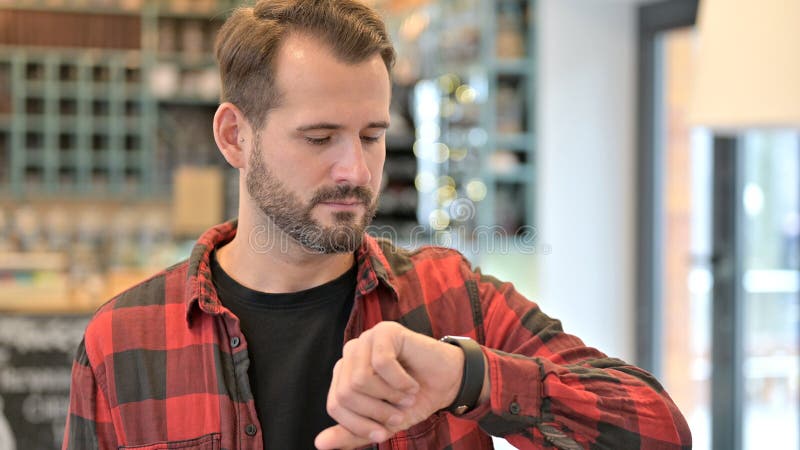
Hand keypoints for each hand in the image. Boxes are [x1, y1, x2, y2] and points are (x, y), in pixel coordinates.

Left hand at [314, 321, 466, 449]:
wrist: (447, 383)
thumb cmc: (413, 401)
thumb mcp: (382, 424)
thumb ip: (352, 433)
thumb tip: (320, 444)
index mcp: (344, 374)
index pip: (335, 405)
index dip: (358, 425)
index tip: (383, 433)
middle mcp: (350, 354)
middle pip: (346, 393)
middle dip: (376, 412)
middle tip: (399, 413)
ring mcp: (366, 339)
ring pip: (360, 379)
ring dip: (390, 396)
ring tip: (406, 397)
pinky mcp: (385, 331)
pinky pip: (382, 363)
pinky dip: (400, 381)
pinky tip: (412, 383)